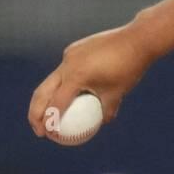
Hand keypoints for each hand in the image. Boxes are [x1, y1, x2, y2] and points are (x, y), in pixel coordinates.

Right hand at [27, 24, 155, 138]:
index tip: (47, 135)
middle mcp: (68, 64)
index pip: (56, 103)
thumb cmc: (130, 68)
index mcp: (76, 76)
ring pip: (52, 79)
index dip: (49, 121)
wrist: (137, 39)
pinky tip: (69, 94)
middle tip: (38, 130)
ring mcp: (70, 54)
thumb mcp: (118, 93)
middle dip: (35, 113)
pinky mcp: (75, 48)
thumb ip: (106, 111)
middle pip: (42, 92)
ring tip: (47, 116)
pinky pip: (65, 69)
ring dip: (46, 98)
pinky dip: (63, 83)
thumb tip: (101, 124)